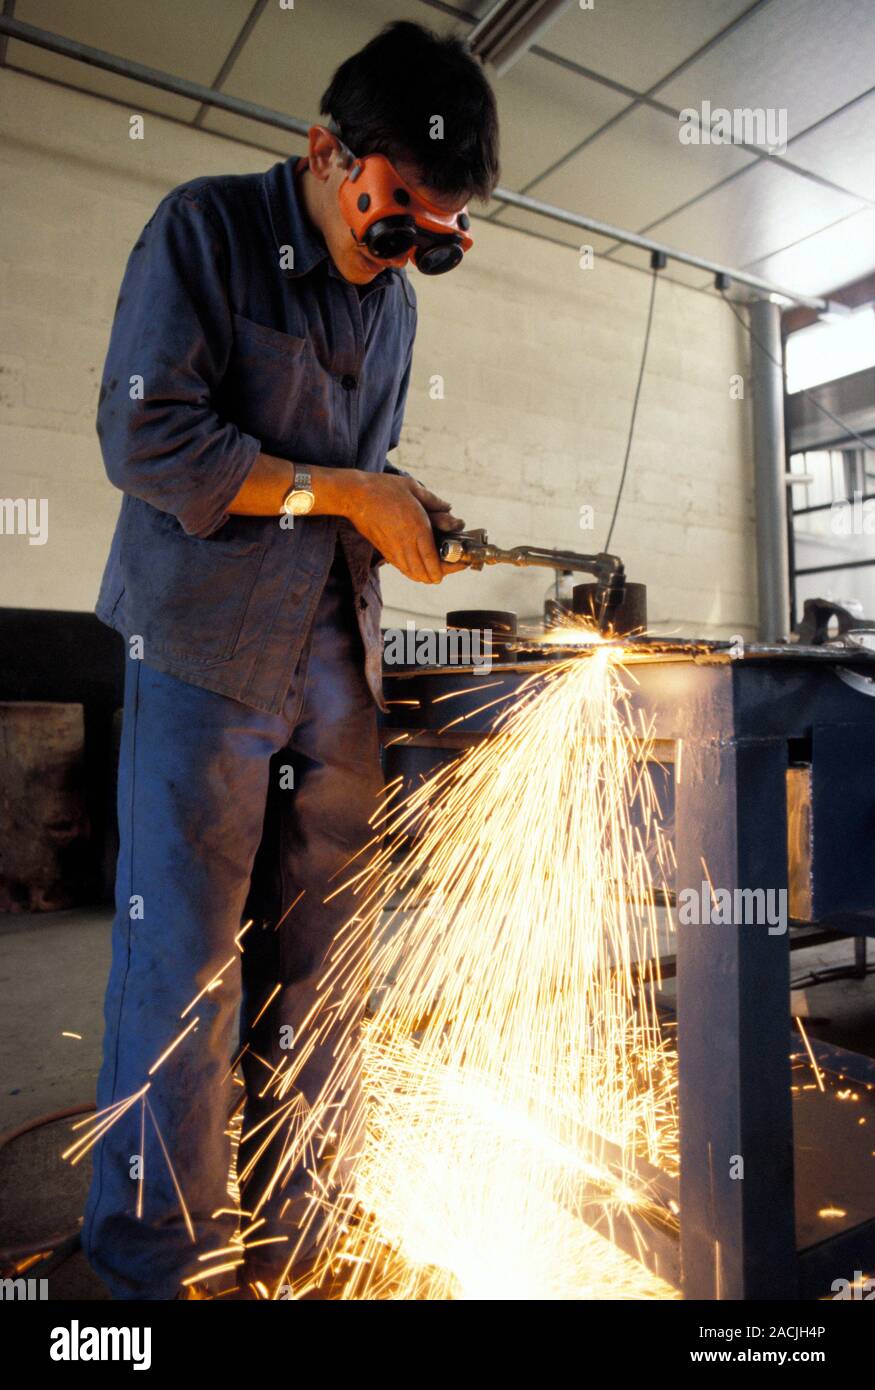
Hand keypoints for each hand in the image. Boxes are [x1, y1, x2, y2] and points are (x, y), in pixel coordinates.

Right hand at [345, 473, 465, 582]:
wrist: (354, 496)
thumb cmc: (382, 489)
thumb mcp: (413, 488)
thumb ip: (433, 501)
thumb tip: (449, 508)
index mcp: (417, 529)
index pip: (435, 562)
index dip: (451, 568)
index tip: (461, 563)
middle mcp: (405, 544)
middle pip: (426, 575)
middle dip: (442, 574)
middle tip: (452, 564)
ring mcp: (393, 551)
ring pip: (414, 575)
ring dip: (428, 574)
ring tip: (438, 566)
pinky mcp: (384, 551)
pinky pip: (403, 569)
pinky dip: (415, 571)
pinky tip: (421, 563)